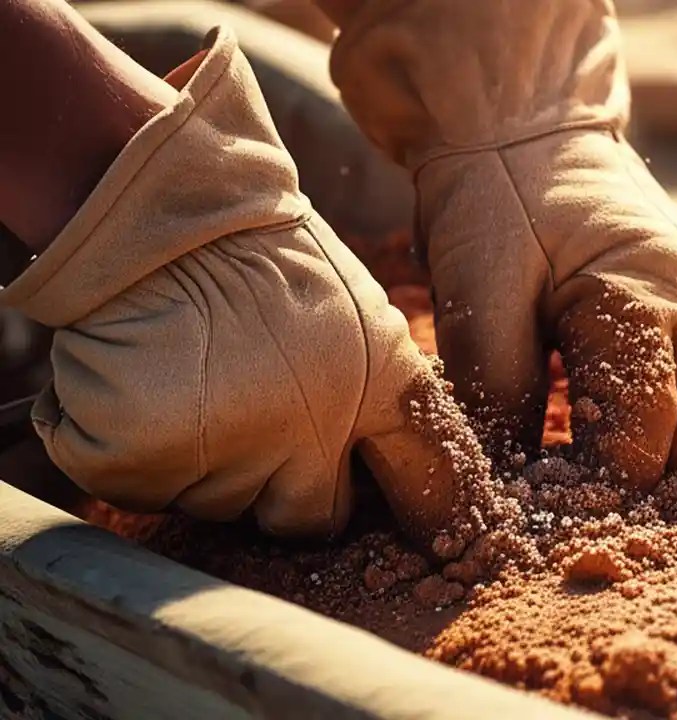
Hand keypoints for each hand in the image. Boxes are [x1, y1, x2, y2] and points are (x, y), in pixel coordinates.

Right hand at [0, 30, 480, 545]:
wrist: (159, 212)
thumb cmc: (264, 254)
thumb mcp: (365, 318)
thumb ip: (391, 405)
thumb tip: (420, 490)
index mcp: (376, 398)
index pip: (412, 489)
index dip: (391, 506)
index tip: (387, 512)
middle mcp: (305, 446)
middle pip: (300, 519)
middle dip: (282, 481)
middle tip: (248, 406)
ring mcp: (219, 462)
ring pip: (217, 504)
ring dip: (205, 462)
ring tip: (193, 376)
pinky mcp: (135, 464)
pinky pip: (136, 489)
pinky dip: (128, 452)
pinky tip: (141, 389)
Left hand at [328, 0, 676, 488]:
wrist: (517, 120)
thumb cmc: (493, 195)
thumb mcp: (479, 293)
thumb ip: (500, 393)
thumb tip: (512, 486)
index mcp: (649, 296)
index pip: (644, 434)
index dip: (596, 487)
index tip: (544, 519)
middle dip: (632, 478)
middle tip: (565, 506)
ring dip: (648, 450)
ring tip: (585, 477)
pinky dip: (652, 413)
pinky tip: (604, 427)